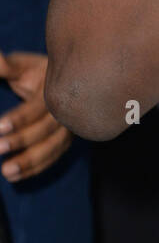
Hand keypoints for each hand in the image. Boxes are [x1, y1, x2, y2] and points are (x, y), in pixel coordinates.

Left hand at [0, 50, 73, 181]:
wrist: (65, 79)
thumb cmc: (36, 72)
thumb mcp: (22, 65)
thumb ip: (7, 66)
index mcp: (54, 89)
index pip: (38, 107)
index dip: (19, 118)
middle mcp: (65, 110)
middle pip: (46, 130)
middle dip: (21, 141)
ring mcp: (68, 127)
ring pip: (52, 148)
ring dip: (29, 162)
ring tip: (6, 172)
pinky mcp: (66, 140)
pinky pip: (53, 157)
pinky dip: (35, 169)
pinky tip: (16, 177)